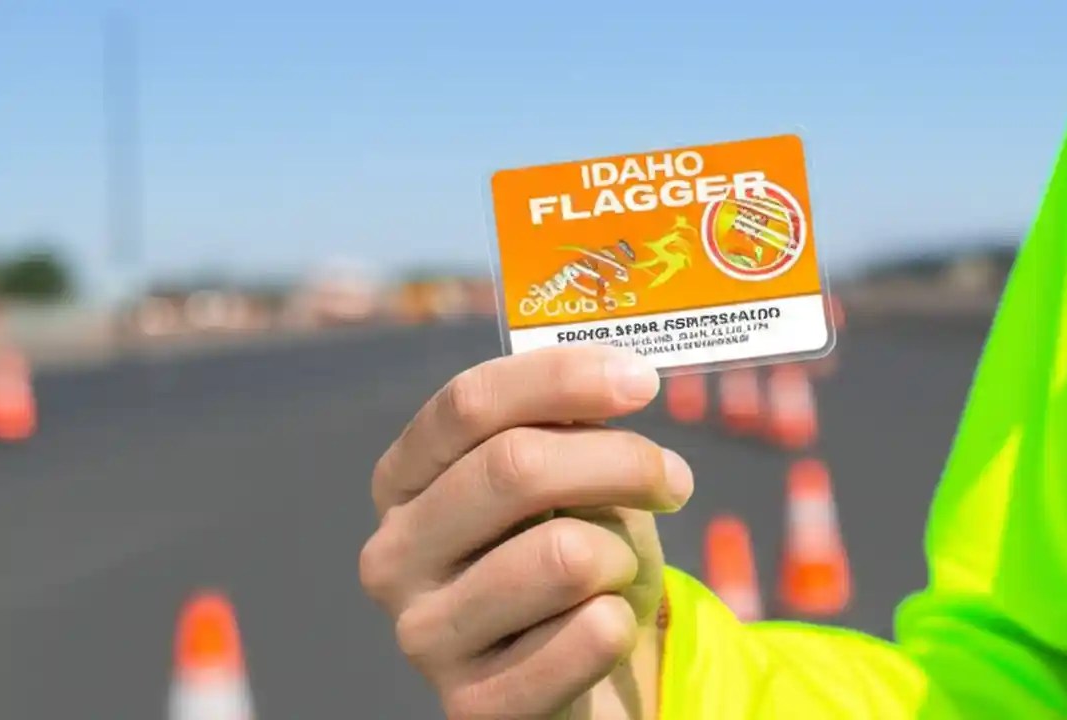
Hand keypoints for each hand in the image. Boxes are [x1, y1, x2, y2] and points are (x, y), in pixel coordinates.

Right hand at [360, 345, 692, 718]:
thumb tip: (622, 374)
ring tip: (620, 569)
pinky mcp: (473, 705)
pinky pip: (587, 637)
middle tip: (672, 477)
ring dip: (622, 554)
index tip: (642, 380)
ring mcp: (424, 633)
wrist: (574, 673)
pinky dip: (621, 623)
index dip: (562, 378)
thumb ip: (568, 426)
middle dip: (619, 461)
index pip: (470, 403)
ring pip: (563, 555)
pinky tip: (607, 628)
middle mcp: (394, 553)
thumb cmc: (569, 554)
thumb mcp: (564, 481)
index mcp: (404, 479)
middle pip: (515, 466)